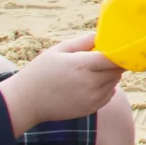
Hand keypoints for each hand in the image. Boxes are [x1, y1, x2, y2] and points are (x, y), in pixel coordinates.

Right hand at [0, 35, 121, 131]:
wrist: (26, 101)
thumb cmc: (40, 72)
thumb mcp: (57, 51)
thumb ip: (81, 42)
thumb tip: (100, 35)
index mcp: (82, 65)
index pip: (114, 58)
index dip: (119, 52)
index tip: (118, 48)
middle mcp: (90, 83)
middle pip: (117, 70)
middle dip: (114, 63)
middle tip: (103, 58)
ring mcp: (92, 98)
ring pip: (115, 82)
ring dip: (110, 75)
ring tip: (92, 71)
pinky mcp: (91, 108)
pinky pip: (109, 94)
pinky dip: (106, 87)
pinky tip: (90, 84)